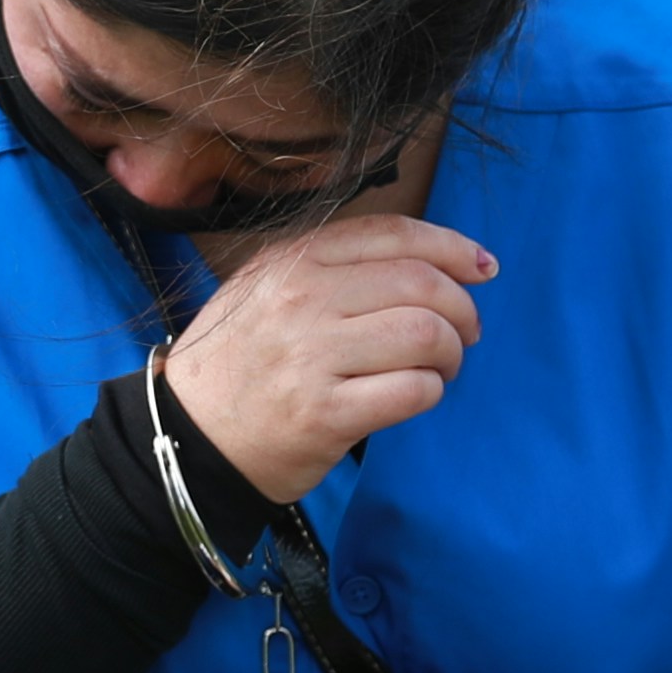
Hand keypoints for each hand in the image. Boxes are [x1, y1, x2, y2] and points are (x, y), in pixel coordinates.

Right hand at [155, 214, 496, 502]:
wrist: (189, 438)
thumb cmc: (239, 364)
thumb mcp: (266, 289)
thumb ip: (333, 266)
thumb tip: (432, 262)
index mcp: (291, 261)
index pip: (394, 235)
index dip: (452, 248)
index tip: (482, 268)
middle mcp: (300, 300)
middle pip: (421, 284)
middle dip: (462, 308)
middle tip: (465, 332)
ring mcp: (311, 357)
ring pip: (425, 334)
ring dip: (450, 354)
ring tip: (441, 368)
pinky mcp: (325, 414)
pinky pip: (413, 391)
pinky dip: (431, 391)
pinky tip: (416, 395)